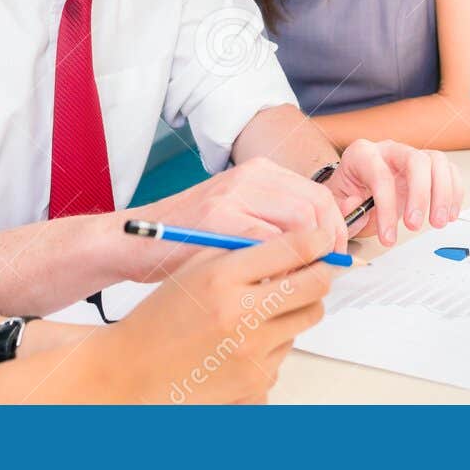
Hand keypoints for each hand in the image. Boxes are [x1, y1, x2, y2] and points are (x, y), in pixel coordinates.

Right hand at [31, 228, 333, 403]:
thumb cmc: (163, 314)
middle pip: (316, 285)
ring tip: (269, 305)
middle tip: (317, 267)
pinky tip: (244, 340)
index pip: (295, 249)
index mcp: (224, 277)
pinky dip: (276, 340)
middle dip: (322, 271)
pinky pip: (288, 350)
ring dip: (297, 307)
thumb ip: (245, 250)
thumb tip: (300, 242)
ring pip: (308, 318)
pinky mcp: (257, 380)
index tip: (323, 239)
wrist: (132, 369)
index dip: (318, 240)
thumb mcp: (196, 266)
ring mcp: (252, 352)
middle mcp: (242, 315)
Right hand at [117, 157, 349, 278]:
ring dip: (306, 265)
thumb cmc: (184, 236)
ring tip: (297, 288)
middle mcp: (248, 179)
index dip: (336, 231)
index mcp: (257, 173)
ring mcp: (233, 200)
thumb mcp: (234, 214)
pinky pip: (268, 253)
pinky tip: (269, 295)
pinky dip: (276, 278)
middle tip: (327, 275)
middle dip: (329, 247)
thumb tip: (325, 243)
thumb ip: (273, 219)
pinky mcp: (219, 226)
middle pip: (316, 210)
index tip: (338, 257)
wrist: (131, 243)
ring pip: (298, 232)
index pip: (319, 197)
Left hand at [322, 138, 463, 246]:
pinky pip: (449, 171)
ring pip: (437, 162)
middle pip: (415, 161)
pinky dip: (454, 193)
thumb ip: (342, 208)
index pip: (380, 176)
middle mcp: (389, 150)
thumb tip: (356, 205)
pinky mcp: (428, 166)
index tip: (388, 236)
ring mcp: (411, 155)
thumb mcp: (334, 205)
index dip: (386, 208)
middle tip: (415, 225)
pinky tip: (449, 214)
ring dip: (443, 194)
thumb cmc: (346, 196)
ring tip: (438, 222)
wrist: (355, 191)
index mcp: (362, 154)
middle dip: (420, 195)